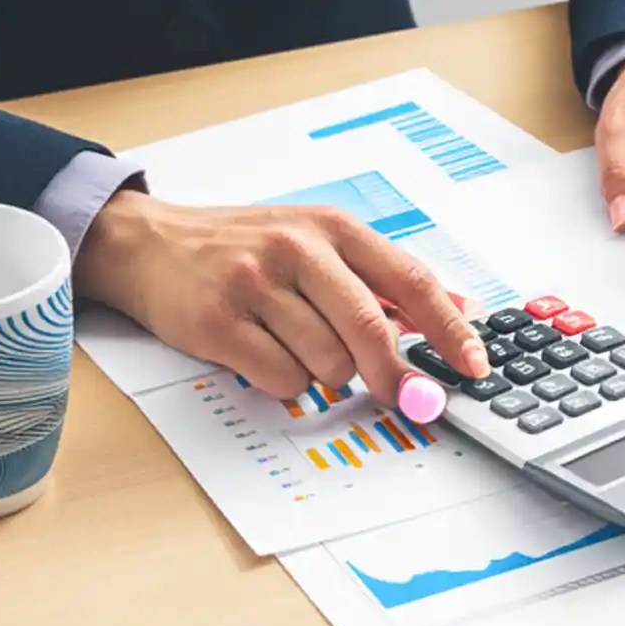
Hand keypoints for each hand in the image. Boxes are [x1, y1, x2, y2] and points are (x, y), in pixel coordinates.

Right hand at [74, 191, 490, 402]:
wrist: (152, 243)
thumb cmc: (243, 245)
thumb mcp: (315, 239)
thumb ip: (381, 275)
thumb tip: (455, 309)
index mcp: (331, 227)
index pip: (410, 280)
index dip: (449, 329)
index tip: (473, 366)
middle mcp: (296, 248)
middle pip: (370, 329)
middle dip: (393, 376)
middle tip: (402, 398)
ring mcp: (254, 284)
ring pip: (326, 362)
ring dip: (325, 373)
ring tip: (296, 345)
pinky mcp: (218, 323)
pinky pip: (281, 378)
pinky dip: (285, 381)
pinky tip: (264, 353)